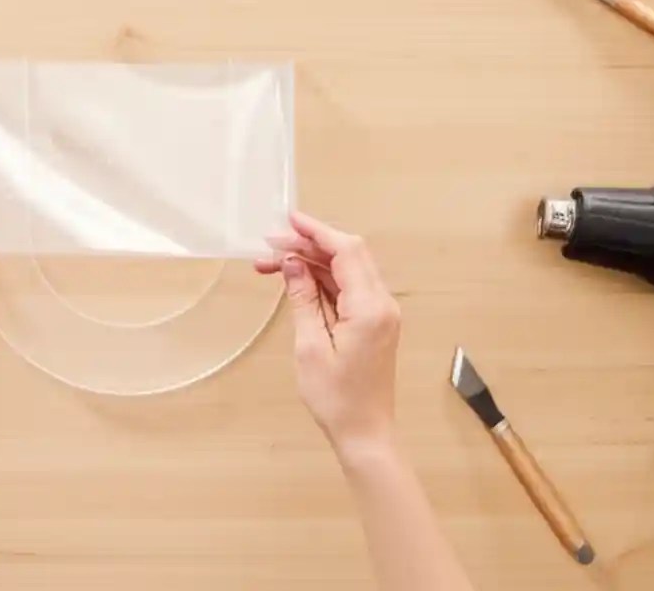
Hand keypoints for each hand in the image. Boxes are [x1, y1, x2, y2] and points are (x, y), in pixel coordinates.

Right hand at [255, 212, 400, 458]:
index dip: (316, 231)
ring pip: (347, 270)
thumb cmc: (337, 399)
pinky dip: (323, 280)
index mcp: (370, 308)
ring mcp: (381, 313)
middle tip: (270, 247)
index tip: (288, 220)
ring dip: (313, 263)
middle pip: (348, 255)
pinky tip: (297, 281)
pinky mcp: (375, 322)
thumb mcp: (311, 346)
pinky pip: (349, 289)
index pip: (345, 252)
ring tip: (273, 265)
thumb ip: (303, 299)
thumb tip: (293, 264)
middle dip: (309, 245)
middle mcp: (382, 304)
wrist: (366, 433)